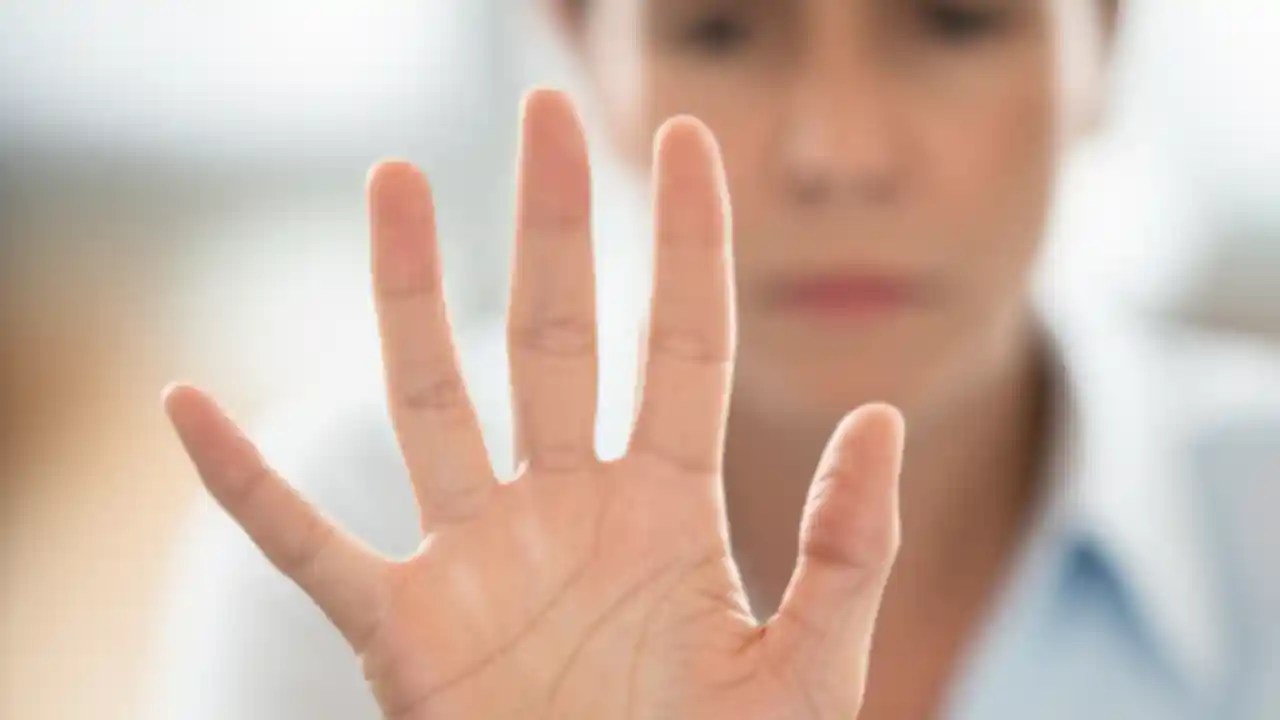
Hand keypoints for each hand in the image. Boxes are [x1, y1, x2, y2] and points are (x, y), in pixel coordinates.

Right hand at [162, 89, 905, 719]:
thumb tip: (879, 413)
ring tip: (396, 180)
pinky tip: (190, 407)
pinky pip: (307, 544)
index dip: (689, 243)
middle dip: (553, 226)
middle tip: (546, 113)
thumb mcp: (806, 669)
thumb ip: (846, 548)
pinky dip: (246, 485)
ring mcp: (478, 559)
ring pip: (433, 400)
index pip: (683, 346)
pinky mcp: (402, 630)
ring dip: (407, 295)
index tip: (688, 142)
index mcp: (668, 509)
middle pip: (557, 338)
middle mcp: (567, 509)